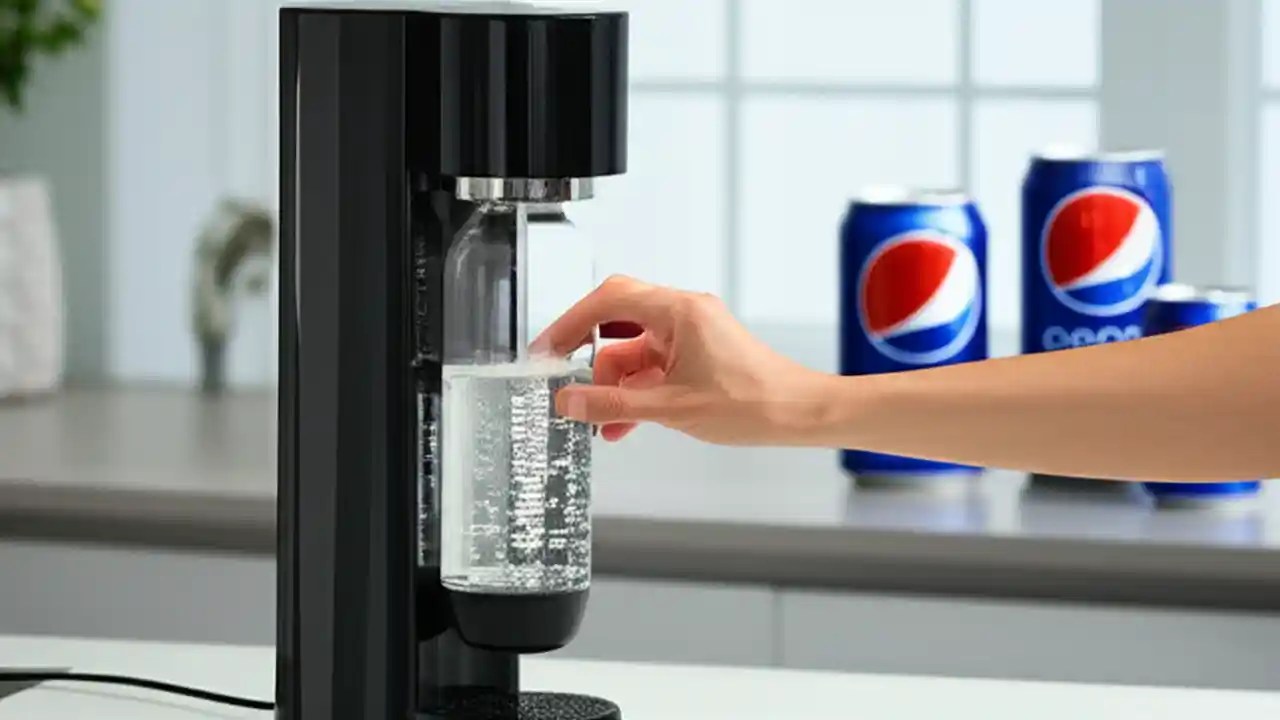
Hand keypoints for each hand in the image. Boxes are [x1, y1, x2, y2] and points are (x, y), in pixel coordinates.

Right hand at [532, 276, 829, 444]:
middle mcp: (684, 313)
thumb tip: (570, 401)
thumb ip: (613, 404)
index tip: (548, 350)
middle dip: (588, 354)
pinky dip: (636, 389)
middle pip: (617, 319)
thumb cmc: (754, 402)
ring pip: (634, 348)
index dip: (570, 323)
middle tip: (562, 378)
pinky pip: (654, 365)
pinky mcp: (698, 354)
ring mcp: (692, 333)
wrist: (800, 414)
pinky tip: (623, 422)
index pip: (608, 301)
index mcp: (679, 310)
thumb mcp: (671, 408)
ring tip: (599, 419)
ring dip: (614, 382)